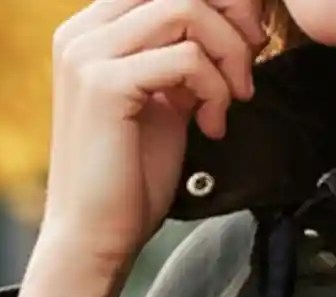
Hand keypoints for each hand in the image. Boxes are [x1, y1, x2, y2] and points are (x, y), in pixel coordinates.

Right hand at [7, 0, 265, 296]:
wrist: (94, 235)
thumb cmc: (130, 173)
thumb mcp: (164, 97)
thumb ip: (183, 52)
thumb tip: (237, 18)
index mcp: (91, 29)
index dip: (220, 1)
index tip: (250, 40)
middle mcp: (81, 32)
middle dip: (233, 16)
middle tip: (254, 59)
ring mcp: (87, 55)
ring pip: (188, 10)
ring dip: (230, 55)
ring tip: (234, 100)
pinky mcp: (104, 85)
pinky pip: (186, 58)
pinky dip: (215, 89)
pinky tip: (211, 125)